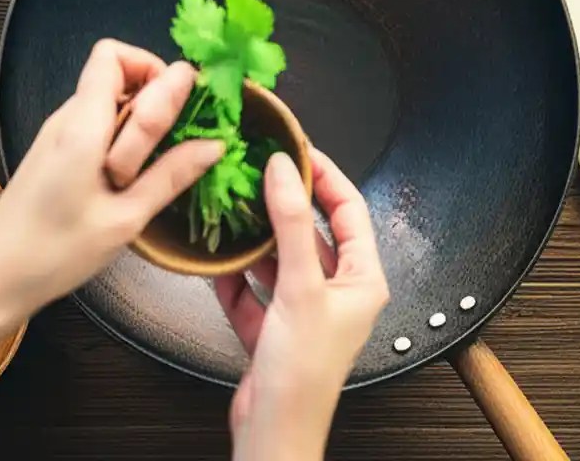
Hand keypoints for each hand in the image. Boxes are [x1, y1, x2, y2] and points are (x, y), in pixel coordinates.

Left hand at [0, 39, 223, 325]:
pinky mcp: (55, 155)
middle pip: (117, 76)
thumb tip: (215, 142)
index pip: (114, 53)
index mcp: (82, 124)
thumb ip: (170, 175)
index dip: (153, 68)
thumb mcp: (125, 218)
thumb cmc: (56, 252)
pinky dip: (122, 144)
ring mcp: (58, 135)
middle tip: (168, 153)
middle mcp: (67, 118)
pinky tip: (129, 184)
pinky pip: (97, 128)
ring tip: (146, 178)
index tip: (181, 111)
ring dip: (139, 128)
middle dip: (154, 103)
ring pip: (109, 104)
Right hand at [215, 149, 388, 460]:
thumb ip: (292, 224)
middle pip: (311, 231)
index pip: (350, 210)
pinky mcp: (272, 328)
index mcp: (363, 280)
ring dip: (255, 238)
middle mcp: (337, 292)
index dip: (326, 175)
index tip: (299, 149)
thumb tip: (285, 170)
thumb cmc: (303, 374)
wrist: (273, 430)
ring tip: (233, 209)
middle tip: (259, 172)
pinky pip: (252, 289)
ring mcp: (303, 310)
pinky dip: (234, 276)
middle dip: (283, 204)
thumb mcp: (300, 286)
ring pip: (278, 258)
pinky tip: (216, 261)